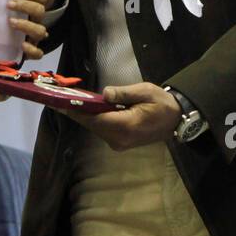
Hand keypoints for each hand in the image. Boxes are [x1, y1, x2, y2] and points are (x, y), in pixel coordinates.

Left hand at [7, 0, 49, 60]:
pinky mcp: (27, 44)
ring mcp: (32, 30)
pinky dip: (32, 51)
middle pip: (40, 13)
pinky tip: (22, 46)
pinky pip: (37, 52)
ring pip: (39, 32)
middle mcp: (36, 14)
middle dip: (26, 8)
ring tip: (11, 22)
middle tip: (9, 4)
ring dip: (27, 26)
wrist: (1, 11)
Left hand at [63, 82, 180, 151]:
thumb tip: (104, 94)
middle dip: (76, 112)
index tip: (59, 104)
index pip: (94, 119)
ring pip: (95, 128)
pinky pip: (102, 130)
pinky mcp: (120, 142)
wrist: (176, 119)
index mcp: (125, 126)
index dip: (75, 111)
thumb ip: (122, 94)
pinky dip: (94, 120)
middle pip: (91, 124)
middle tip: (60, 99)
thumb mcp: (144, 92)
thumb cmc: (161, 104)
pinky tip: (88, 109)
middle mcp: (119, 138)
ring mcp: (119, 143)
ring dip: (84, 116)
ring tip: (71, 101)